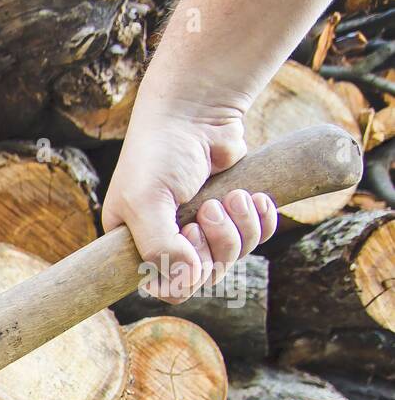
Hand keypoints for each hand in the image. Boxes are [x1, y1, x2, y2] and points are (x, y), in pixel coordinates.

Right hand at [102, 108, 277, 302]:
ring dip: (239, 228)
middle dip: (215, 245)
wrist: (195, 111)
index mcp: (137, 245)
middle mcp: (170, 242)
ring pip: (234, 257)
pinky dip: (261, 221)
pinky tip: (254, 197)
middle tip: (209, 210)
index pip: (164, 288)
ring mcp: (204, 230)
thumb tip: (189, 281)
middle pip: (205, 275)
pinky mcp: (234, 214)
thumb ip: (159, 247)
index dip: (182, 276)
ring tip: (231, 196)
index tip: (186, 240)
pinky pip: (258, 238)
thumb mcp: (146, 202)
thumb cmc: (159, 153)